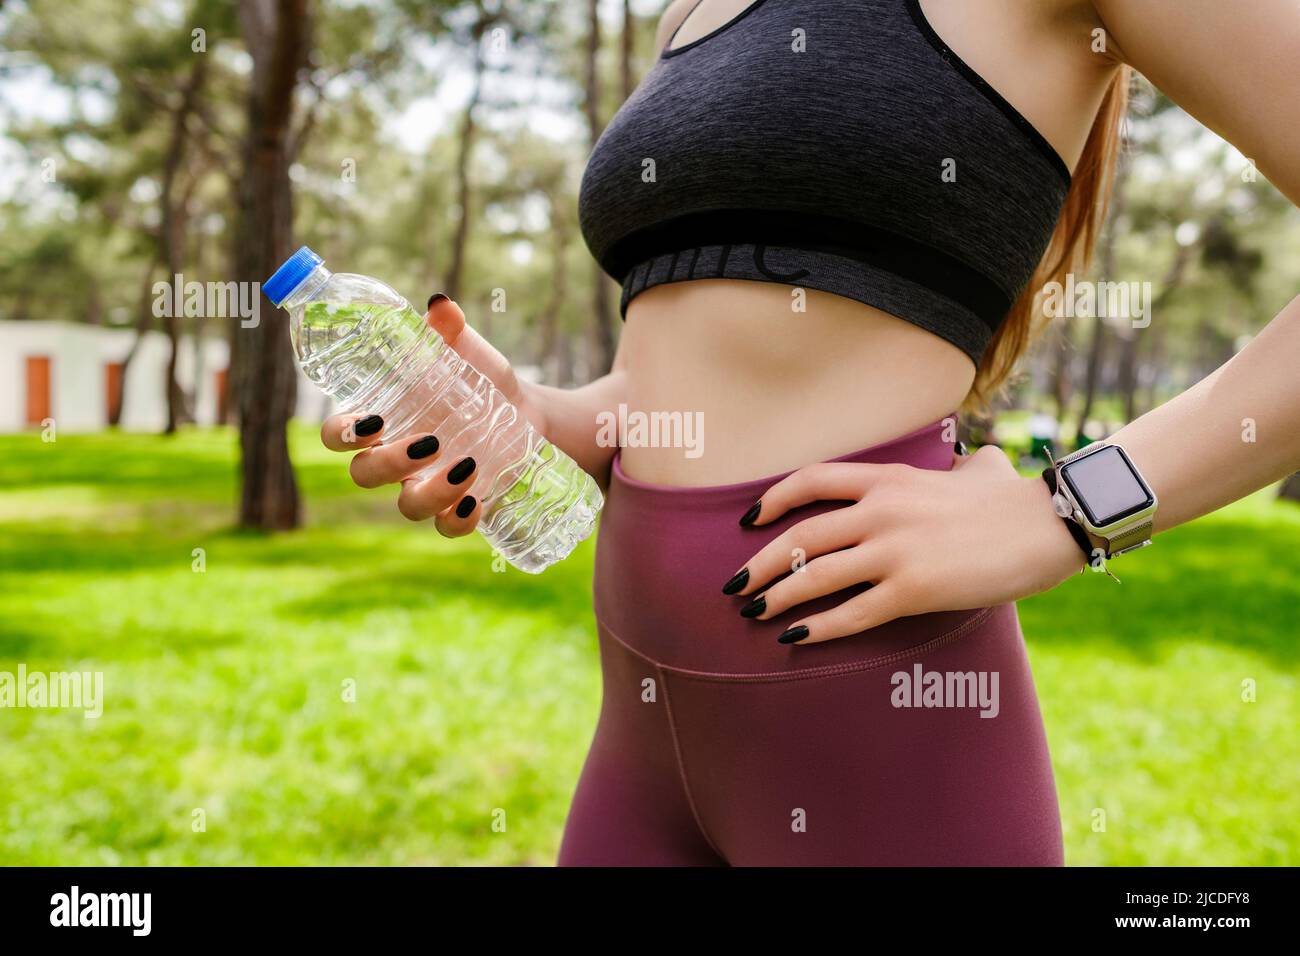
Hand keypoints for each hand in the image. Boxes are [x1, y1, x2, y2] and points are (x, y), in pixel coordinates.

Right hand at [319, 294, 545, 536]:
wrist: (529, 415)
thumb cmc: (482, 382)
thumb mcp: (468, 354)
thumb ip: (449, 330)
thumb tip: (441, 305)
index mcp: (385, 420)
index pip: (339, 435)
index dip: (343, 432)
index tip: (371, 421)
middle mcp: (397, 459)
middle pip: (364, 474)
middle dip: (388, 463)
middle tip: (428, 442)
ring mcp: (427, 486)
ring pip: (407, 506)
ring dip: (432, 493)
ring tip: (468, 466)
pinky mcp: (460, 506)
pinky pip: (447, 527)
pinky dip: (457, 521)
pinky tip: (476, 503)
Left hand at [725, 445, 1089, 643]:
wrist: (1047, 525)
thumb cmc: (1011, 501)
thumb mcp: (974, 470)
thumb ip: (956, 467)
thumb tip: (969, 462)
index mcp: (888, 479)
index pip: (811, 481)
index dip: (772, 501)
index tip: (749, 521)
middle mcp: (881, 511)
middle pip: (798, 537)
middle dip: (758, 564)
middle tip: (736, 587)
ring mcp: (894, 551)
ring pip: (814, 577)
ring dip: (776, 598)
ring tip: (753, 615)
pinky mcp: (912, 590)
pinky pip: (851, 614)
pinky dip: (816, 628)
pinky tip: (794, 638)